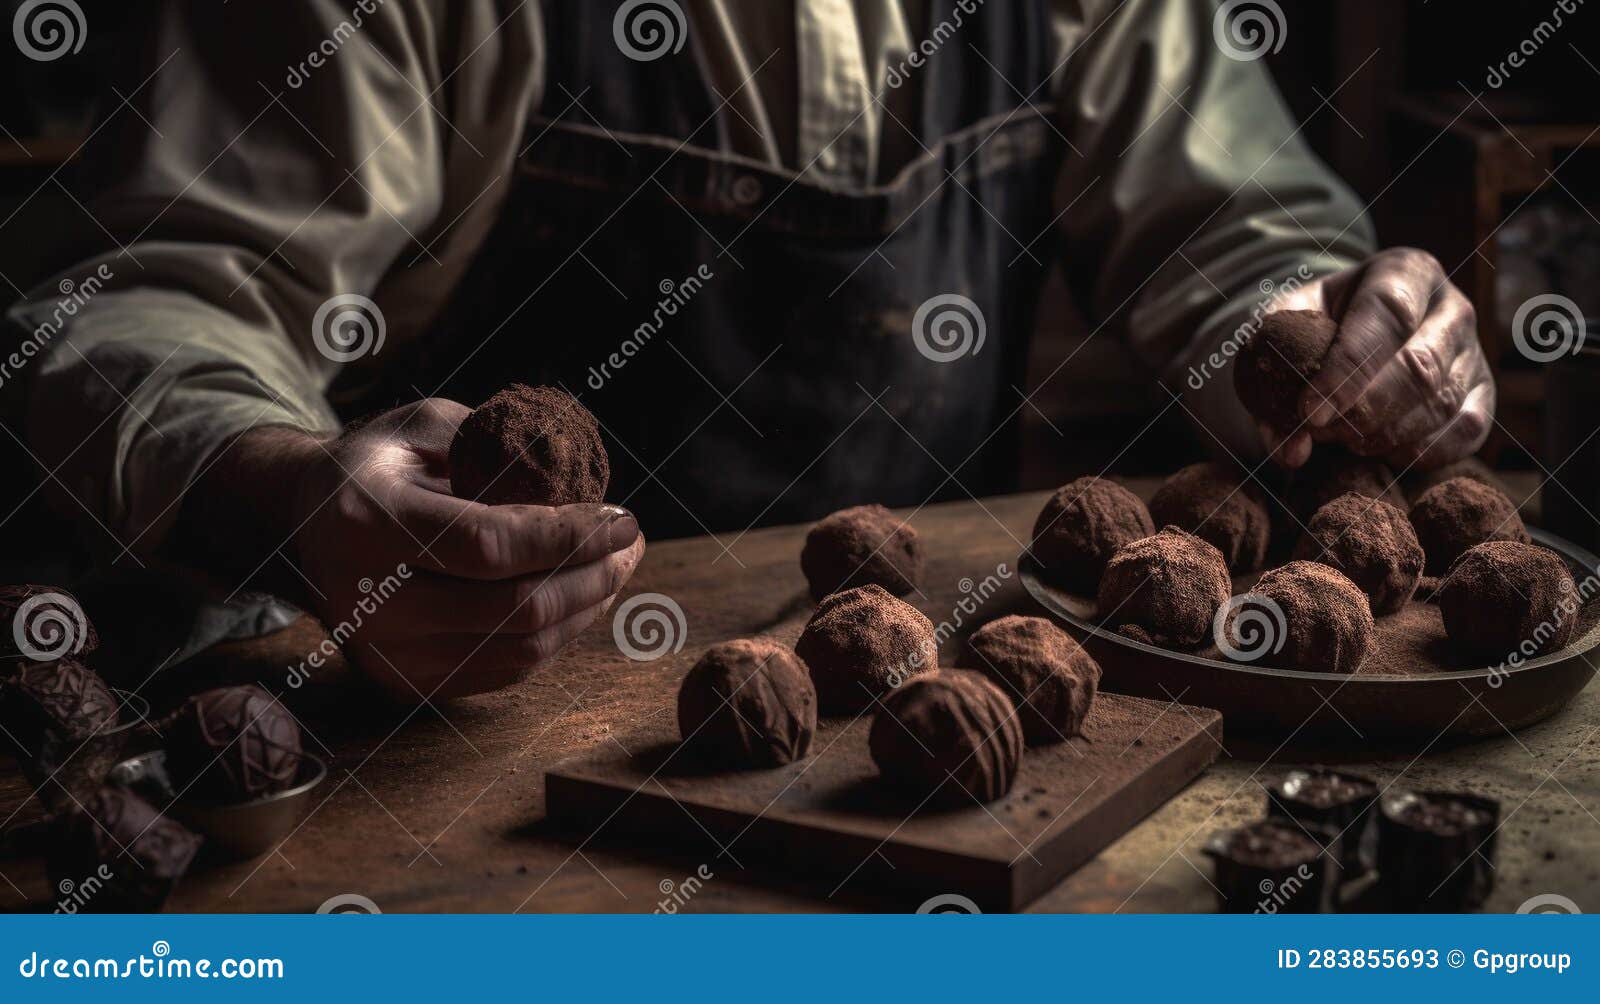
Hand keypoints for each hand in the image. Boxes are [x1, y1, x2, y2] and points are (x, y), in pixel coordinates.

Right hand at [225, 400, 642, 700]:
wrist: (303, 525)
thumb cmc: (379, 464)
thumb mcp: (424, 425)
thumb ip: (497, 445)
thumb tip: (584, 479)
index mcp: (365, 521)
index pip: (488, 546)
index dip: (568, 537)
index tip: (623, 517)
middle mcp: (366, 599)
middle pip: (511, 609)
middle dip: (593, 576)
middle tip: (631, 543)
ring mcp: (382, 652)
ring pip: (518, 649)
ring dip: (585, 610)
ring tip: (616, 568)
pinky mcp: (403, 682)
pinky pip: (503, 670)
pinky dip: (556, 637)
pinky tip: (579, 599)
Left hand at [1259, 247, 1494, 469]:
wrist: (1351, 333)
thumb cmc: (1315, 324)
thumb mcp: (1285, 326)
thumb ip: (1275, 378)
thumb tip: (1291, 450)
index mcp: (1403, 271)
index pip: (1387, 314)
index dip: (1348, 369)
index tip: (1310, 412)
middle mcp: (1451, 306)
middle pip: (1421, 366)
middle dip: (1365, 411)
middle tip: (1322, 433)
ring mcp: (1474, 351)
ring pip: (1441, 404)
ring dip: (1385, 435)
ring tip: (1343, 439)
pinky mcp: (1485, 394)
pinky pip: (1464, 433)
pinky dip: (1419, 453)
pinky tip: (1381, 451)